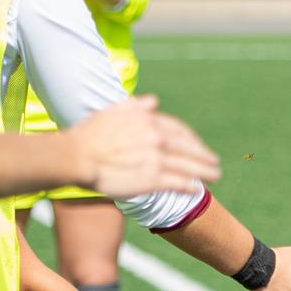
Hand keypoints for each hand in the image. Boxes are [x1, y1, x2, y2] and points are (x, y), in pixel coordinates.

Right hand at [67, 95, 216, 198]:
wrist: (75, 155)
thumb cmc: (89, 134)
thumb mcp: (113, 111)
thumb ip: (136, 106)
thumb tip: (154, 101)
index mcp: (149, 120)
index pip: (179, 130)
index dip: (192, 139)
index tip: (198, 146)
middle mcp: (157, 137)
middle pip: (188, 148)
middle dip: (204, 155)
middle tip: (214, 162)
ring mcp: (155, 158)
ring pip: (187, 166)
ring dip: (204, 171)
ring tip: (215, 176)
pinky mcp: (150, 179)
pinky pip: (176, 183)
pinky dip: (188, 185)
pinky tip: (195, 189)